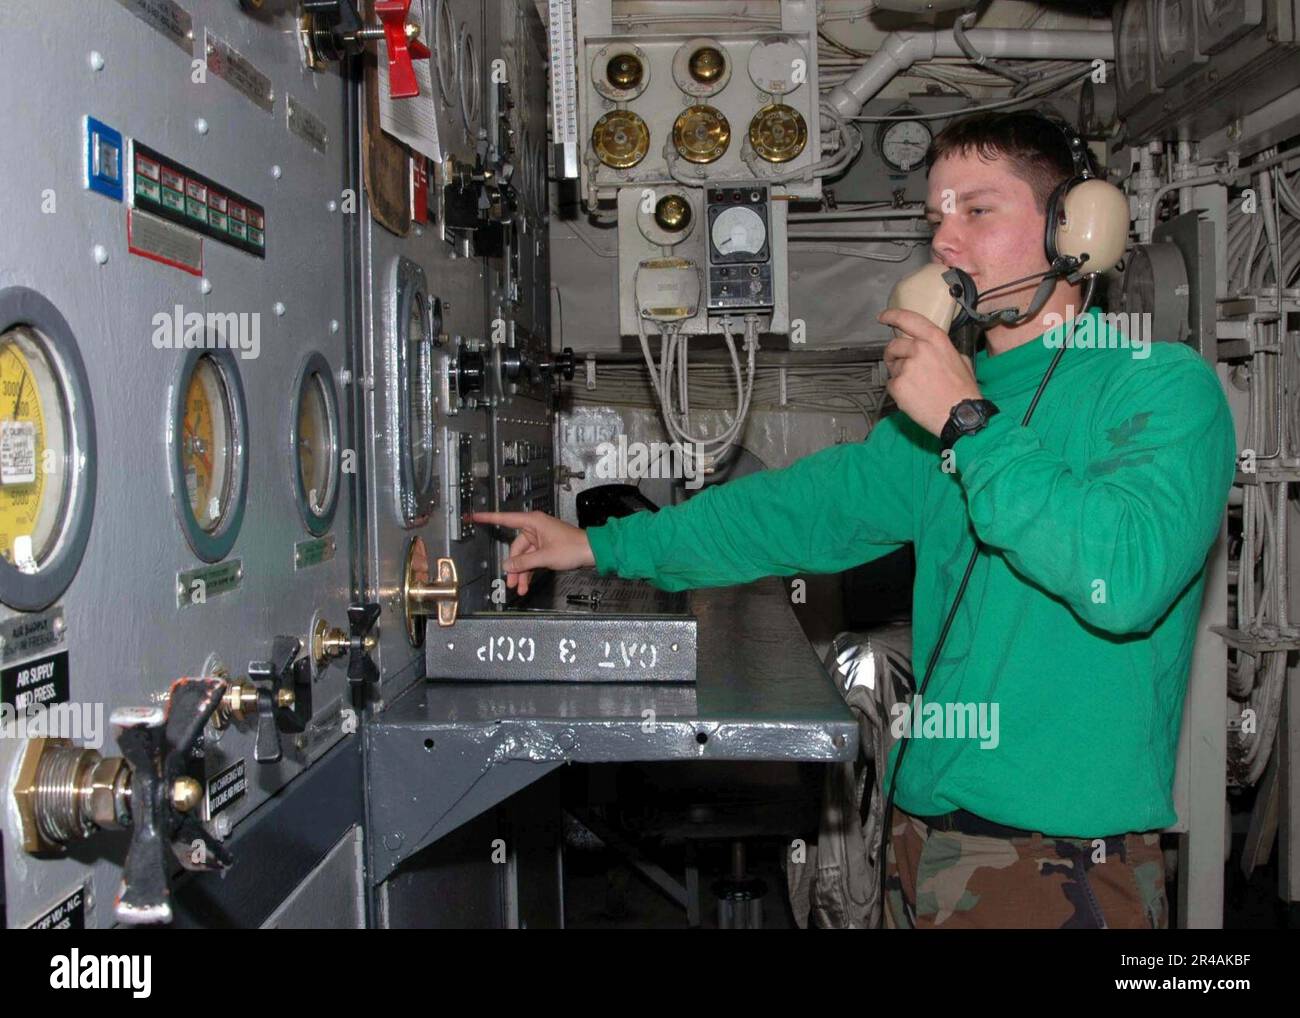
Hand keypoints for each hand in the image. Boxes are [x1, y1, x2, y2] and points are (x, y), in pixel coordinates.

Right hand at [470, 510, 595, 595]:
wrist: (592, 552)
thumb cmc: (573, 547)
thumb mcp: (545, 557)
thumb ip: (524, 562)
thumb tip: (508, 566)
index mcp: (533, 522)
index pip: (506, 519)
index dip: (489, 518)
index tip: (475, 516)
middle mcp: (535, 528)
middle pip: (515, 548)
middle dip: (514, 567)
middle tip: (511, 582)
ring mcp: (540, 539)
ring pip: (524, 557)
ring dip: (521, 572)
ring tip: (520, 587)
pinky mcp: (546, 548)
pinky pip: (532, 559)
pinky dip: (529, 571)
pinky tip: (526, 583)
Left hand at [878, 307, 981, 436]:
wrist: (960, 414)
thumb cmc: (963, 390)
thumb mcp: (960, 360)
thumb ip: (942, 350)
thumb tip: (933, 350)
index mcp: (935, 339)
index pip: (908, 319)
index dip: (892, 316)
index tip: (882, 317)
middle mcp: (919, 349)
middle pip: (894, 345)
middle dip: (894, 355)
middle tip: (902, 367)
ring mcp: (907, 367)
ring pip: (893, 367)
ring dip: (899, 374)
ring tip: (917, 387)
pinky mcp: (898, 385)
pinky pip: (891, 384)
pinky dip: (898, 391)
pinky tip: (913, 397)